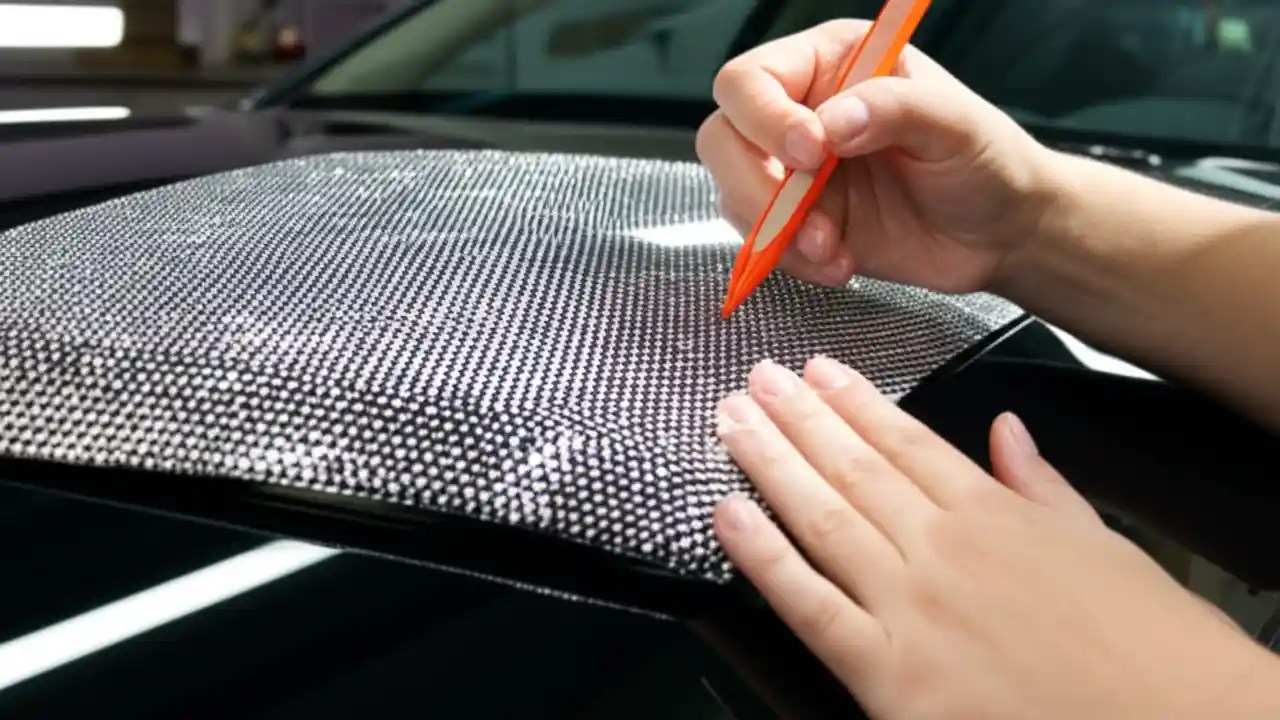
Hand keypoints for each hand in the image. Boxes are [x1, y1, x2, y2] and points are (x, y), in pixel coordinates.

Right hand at [697, 20, 1058, 292]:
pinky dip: (791, 260)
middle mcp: (802, 113)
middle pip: (723, 137)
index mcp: (832, 64)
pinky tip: (838, 262)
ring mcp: (795, 173)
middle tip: (807, 214)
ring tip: (832, 246)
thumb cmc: (988, 162)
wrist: (1003, 234)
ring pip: (733, 193)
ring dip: (774, 230)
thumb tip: (830, 124)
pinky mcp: (800, 224)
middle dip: (754, 184)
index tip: (811, 153)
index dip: (766, 118)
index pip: (751, 81)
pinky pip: (761, 242)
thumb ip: (892, 109)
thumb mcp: (954, 124)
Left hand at [712, 357, 1279, 719]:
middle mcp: (942, 548)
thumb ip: (1040, 482)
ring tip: (730, 421)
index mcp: (991, 513)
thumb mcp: (1099, 544)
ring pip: (822, 517)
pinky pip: (810, 605)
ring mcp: (911, 608)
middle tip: (753, 377)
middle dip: (795, 416)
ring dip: (768, 461)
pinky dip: (763, 557)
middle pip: (851, 466)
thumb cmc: (1146, 647)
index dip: (851, 402)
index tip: (814, 371)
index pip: (904, 439)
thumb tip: (1009, 428)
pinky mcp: (891, 675)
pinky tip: (728, 513)